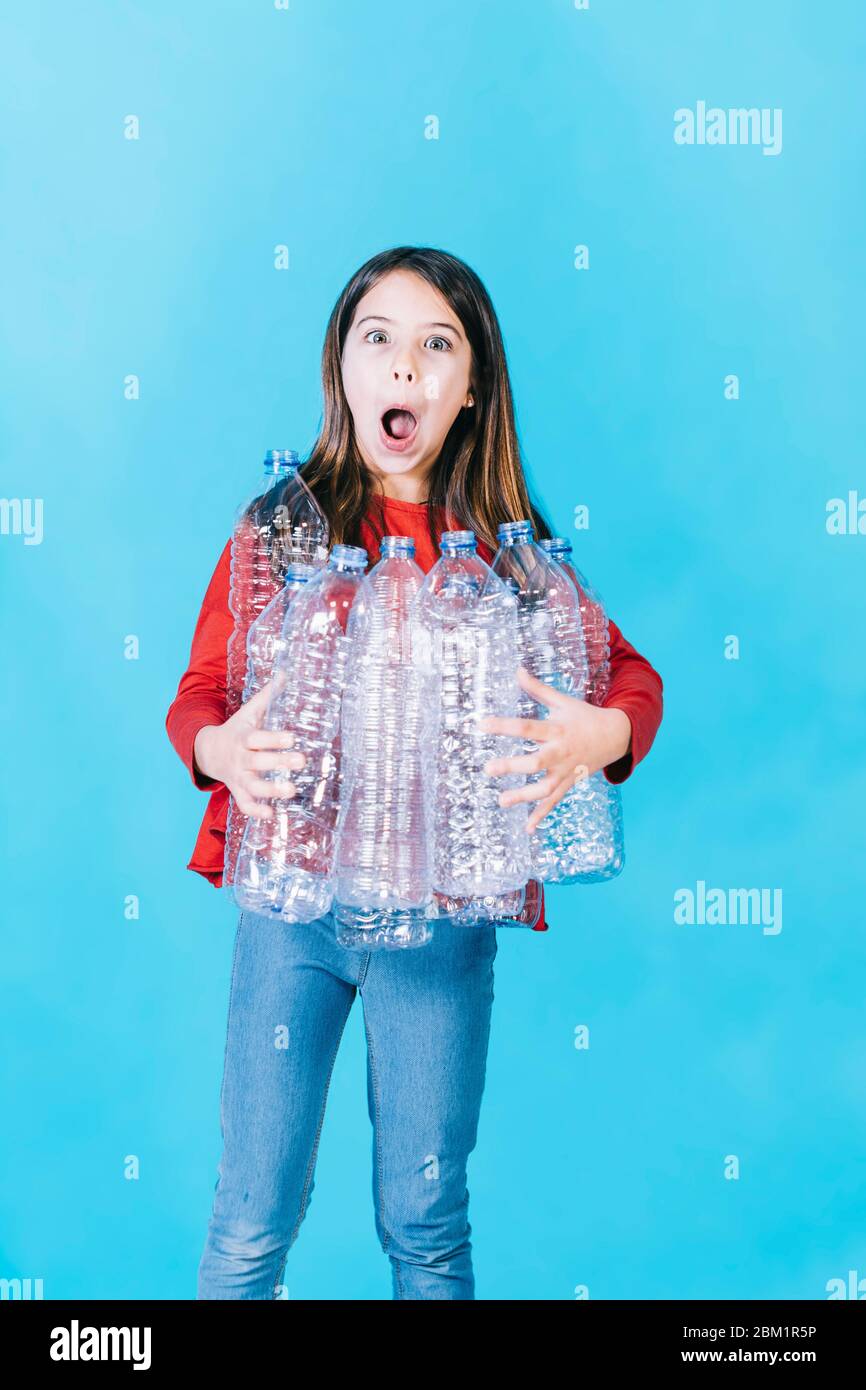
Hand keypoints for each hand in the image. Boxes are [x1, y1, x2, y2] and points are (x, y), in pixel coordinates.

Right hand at [192, 672, 305, 819]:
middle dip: (279, 763)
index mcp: (244, 738)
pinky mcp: (238, 791)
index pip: (258, 738)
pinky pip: (244, 805)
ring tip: (291, 791)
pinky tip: (272, 815)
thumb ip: (268, 694)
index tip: (293, 737)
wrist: (208, 751)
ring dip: (270, 791)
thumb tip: (285, 672)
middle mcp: (241, 759)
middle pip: (258, 762)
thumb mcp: (250, 711)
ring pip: (252, 787)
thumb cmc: (237, 729)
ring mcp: (238, 777)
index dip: (274, 738)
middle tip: (301, 761)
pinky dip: (256, 812)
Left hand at [478, 666, 631, 833]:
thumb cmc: (583, 716)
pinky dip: (542, 815)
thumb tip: (517, 670)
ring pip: (545, 787)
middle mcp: (561, 752)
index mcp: (557, 729)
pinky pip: (555, 801)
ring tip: (501, 801)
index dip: (504, 725)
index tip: (481, 725)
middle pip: (536, 762)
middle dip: (512, 766)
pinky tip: (528, 828)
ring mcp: (566, 771)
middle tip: (488, 769)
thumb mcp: (562, 701)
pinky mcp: (570, 783)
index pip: (527, 726)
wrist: (616, 736)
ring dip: (524, 796)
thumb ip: (537, 689)